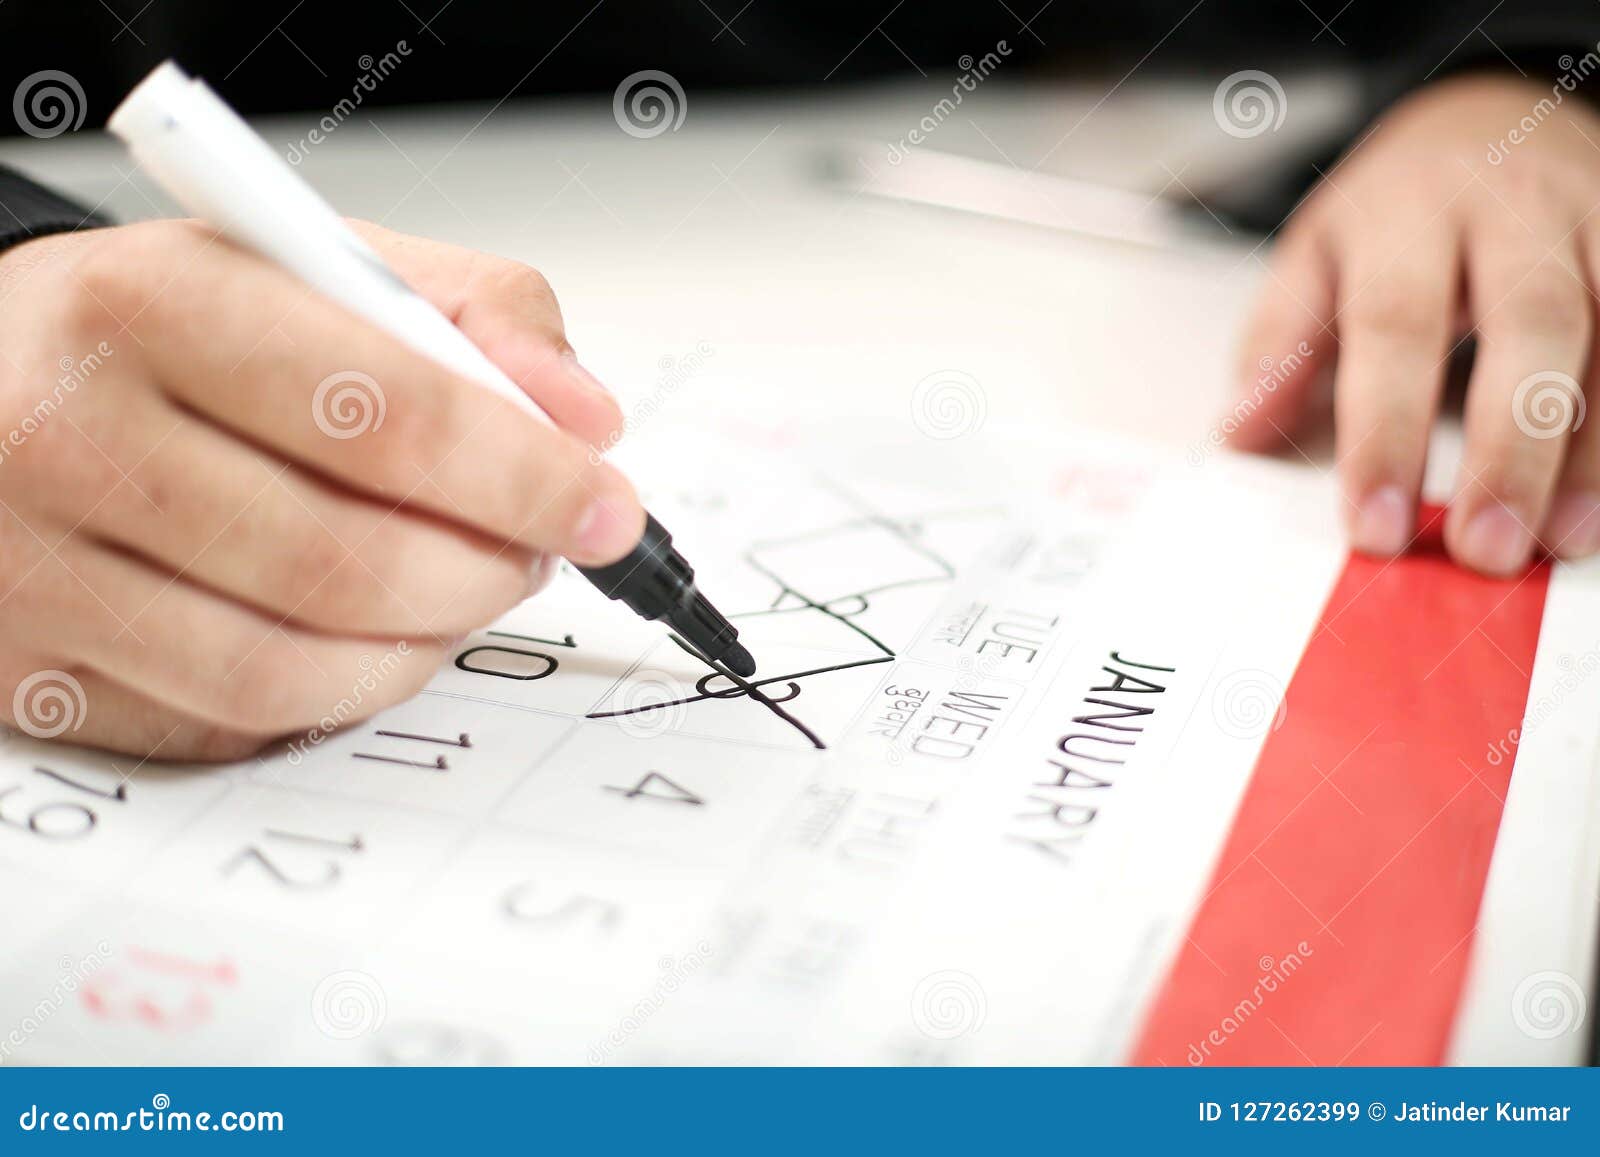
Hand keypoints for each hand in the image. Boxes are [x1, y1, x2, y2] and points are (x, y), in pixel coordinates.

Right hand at [0, 219, 638, 759]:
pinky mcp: (26, 668)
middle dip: (485, 571)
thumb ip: (473, 312)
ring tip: (458, 593)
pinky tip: (363, 639)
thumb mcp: (314, 262)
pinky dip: (335, 695)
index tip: (606, 508)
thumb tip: (585, 420)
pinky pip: (228, 723)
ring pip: (290, 667)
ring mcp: (32, 568)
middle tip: (532, 552)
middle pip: (347, 560)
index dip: (525, 475)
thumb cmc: (170, 325)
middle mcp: (69, 433)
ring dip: (420, 646)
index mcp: (154, 302)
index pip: (386, 412)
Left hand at [1231, 73, 1599, 574]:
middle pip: (1531, 323)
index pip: (1395, 323)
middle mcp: (1515, 207)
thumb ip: (1279, 343)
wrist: (1493, 109)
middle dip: (1511, 448)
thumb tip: (1241, 432)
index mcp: (1407, 211)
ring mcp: (1599, 219)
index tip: (1375, 524)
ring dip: (1595, 448)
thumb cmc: (1398, 206)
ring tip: (1562, 540)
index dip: (1386, 431)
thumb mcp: (1313, 253)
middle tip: (1483, 548)